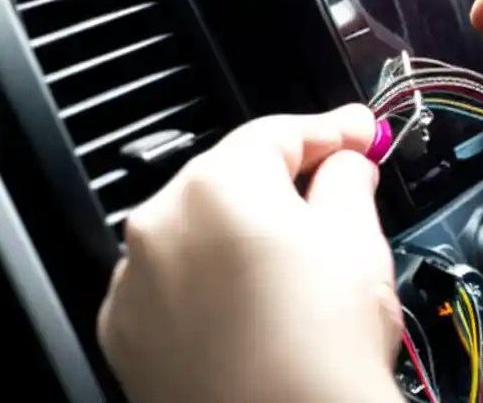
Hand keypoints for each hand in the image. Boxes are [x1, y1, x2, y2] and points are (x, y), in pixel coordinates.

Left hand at [97, 105, 402, 402]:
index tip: (357, 133)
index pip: (279, 133)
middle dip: (283, 188)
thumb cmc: (321, 352)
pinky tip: (251, 314)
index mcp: (220, 185)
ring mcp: (135, 280)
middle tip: (336, 204)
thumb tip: (345, 164)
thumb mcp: (357, 244)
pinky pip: (171, 286)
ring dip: (240, 239)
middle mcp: (160, 222)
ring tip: (293, 278)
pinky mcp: (125, 333)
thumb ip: (347, 181)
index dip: (331, 129)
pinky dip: (206, 287)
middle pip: (232, 181)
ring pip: (198, 234)